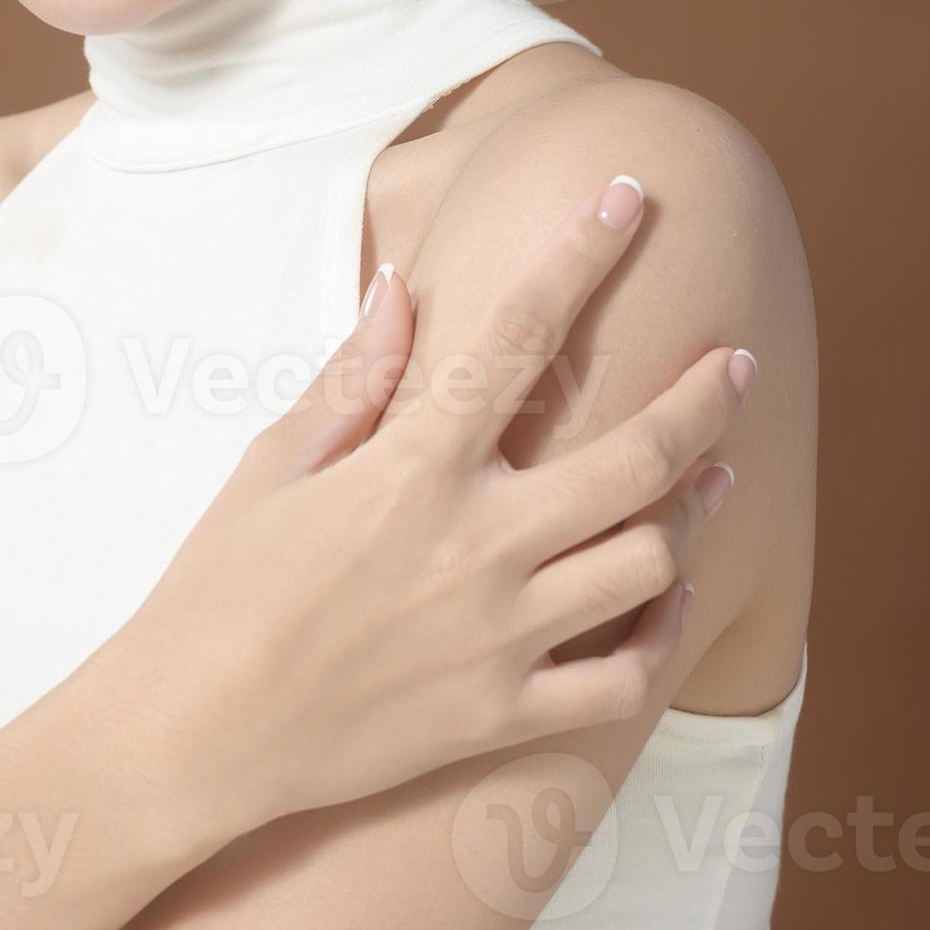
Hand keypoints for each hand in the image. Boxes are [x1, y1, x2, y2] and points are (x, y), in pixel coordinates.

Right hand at [105, 173, 753, 833]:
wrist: (193, 734)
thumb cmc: (217, 591)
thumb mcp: (272, 465)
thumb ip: (354, 378)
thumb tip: (403, 286)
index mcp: (411, 468)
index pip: (518, 332)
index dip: (583, 252)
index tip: (632, 196)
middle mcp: (473, 545)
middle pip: (634, 455)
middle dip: (703, 395)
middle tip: (735, 361)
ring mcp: (498, 636)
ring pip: (648, 563)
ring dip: (692, 510)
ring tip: (712, 476)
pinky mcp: (503, 716)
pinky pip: (623, 680)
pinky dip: (662, 637)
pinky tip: (667, 597)